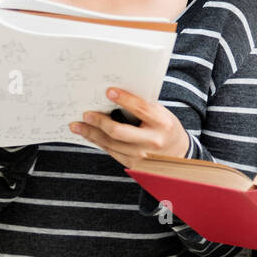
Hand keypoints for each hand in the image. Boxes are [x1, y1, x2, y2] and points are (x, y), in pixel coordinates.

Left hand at [69, 87, 189, 167]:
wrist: (178, 154)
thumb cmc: (166, 128)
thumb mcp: (162, 114)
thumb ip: (143, 107)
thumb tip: (115, 96)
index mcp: (162, 123)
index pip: (141, 109)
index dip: (125, 99)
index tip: (109, 91)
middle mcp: (152, 141)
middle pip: (119, 132)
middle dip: (99, 122)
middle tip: (86, 114)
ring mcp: (141, 155)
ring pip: (110, 144)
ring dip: (91, 133)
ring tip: (77, 125)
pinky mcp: (133, 164)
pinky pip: (111, 151)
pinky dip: (98, 142)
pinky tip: (89, 134)